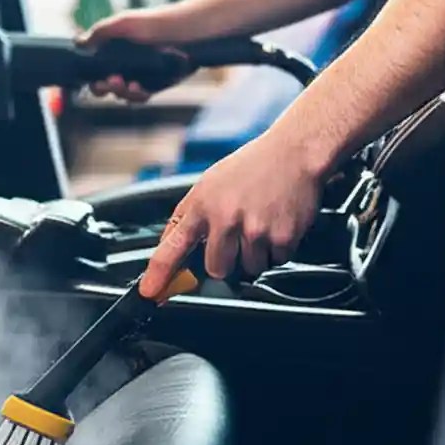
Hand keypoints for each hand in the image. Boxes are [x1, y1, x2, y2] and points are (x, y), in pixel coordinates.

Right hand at [75, 7, 182, 101]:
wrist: (184, 30)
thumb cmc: (153, 23)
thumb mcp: (123, 23)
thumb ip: (100, 32)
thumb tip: (78, 42)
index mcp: (114, 53)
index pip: (95, 71)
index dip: (90, 77)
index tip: (89, 77)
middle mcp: (126, 67)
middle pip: (106, 87)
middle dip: (102, 88)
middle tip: (105, 83)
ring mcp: (141, 77)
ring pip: (123, 94)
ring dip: (119, 91)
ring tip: (120, 82)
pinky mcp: (156, 85)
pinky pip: (142, 96)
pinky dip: (136, 94)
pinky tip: (135, 86)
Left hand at [138, 133, 323, 298]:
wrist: (295, 152)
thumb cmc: (253, 166)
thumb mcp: (211, 183)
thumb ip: (190, 216)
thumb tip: (171, 247)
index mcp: (203, 204)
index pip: (172, 247)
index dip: (158, 275)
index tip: (149, 293)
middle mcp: (226, 218)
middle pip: (217, 268)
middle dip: (227, 259)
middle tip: (239, 237)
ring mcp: (255, 230)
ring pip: (249, 268)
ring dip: (256, 255)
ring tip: (262, 224)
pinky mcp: (282, 237)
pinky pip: (276, 261)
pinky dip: (278, 249)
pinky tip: (277, 224)